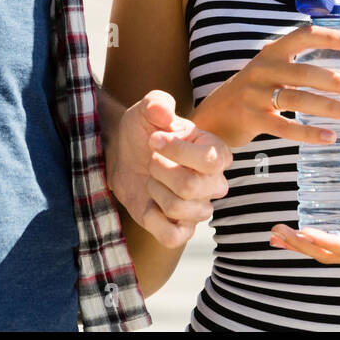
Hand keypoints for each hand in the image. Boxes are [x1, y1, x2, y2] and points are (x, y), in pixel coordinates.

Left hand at [107, 90, 230, 247]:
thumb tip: (164, 112)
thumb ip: (157, 102)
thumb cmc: (144, 130)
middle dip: (161, 171)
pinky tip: (148, 203)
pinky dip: (153, 220)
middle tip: (151, 160)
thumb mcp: (146, 109)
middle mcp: (213, 182)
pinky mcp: (180, 229)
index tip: (153, 139)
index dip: (177, 151)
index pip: (209, 159)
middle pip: (193, 187)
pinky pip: (173, 237)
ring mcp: (198, 208)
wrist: (124, 155)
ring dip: (155, 191)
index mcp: (214, 151)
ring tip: (151, 179)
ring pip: (181, 211)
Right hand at [190, 25, 339, 149]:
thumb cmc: (252, 91)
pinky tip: (330, 136)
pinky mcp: (251, 118)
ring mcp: (255, 95)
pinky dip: (309, 133)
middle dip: (336, 81)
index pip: (303, 35)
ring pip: (297, 100)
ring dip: (329, 107)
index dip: (329, 37)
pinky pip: (284, 127)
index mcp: (271, 53)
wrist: (213, 114)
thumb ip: (297, 65)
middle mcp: (263, 70)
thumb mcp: (269, 69)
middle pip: (304, 72)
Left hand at [270, 181, 339, 293]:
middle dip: (300, 245)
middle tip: (273, 232)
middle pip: (328, 254)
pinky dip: (319, 241)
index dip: (323, 241)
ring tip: (277, 235)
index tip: (301, 231)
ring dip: (304, 245)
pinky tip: (307, 232)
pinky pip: (339, 248)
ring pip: (331, 253)